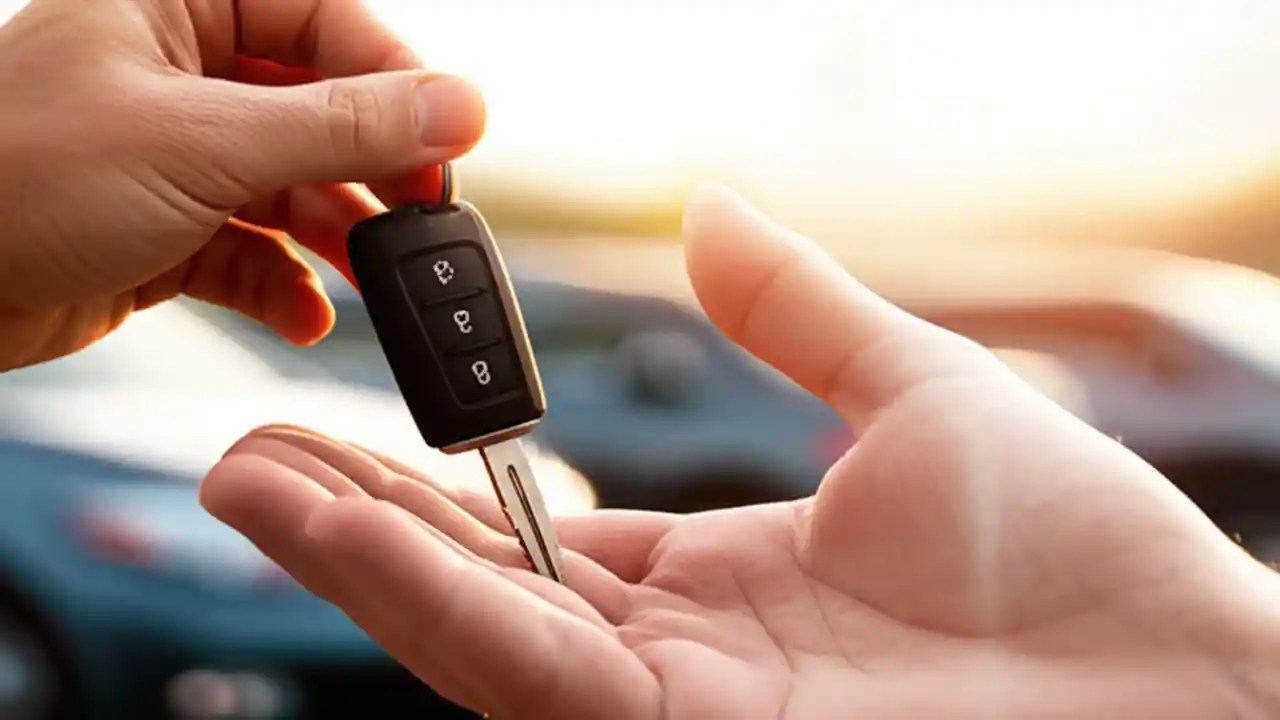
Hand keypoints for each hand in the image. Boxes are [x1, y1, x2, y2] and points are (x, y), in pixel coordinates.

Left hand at [0, 0, 483, 369]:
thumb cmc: (19, 181)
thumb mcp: (205, 143)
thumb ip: (344, 126)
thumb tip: (462, 106)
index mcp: (179, 3)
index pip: (326, 19)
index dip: (396, 80)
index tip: (449, 139)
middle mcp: (181, 70)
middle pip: (320, 110)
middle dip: (370, 173)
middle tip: (416, 219)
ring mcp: (174, 153)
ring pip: (294, 186)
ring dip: (336, 238)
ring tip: (372, 279)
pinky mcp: (166, 228)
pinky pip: (254, 249)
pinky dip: (284, 285)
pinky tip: (304, 314)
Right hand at [200, 186, 1279, 718]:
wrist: (1190, 686)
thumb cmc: (1082, 554)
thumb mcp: (918, 398)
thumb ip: (796, 314)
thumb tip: (710, 206)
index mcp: (728, 589)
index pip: (548, 541)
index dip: (449, 487)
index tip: (373, 416)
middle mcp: (683, 665)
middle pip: (484, 593)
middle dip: (359, 529)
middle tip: (244, 451)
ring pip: (477, 641)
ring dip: (352, 564)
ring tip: (241, 480)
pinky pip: (529, 675)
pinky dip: (424, 604)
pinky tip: (338, 532)